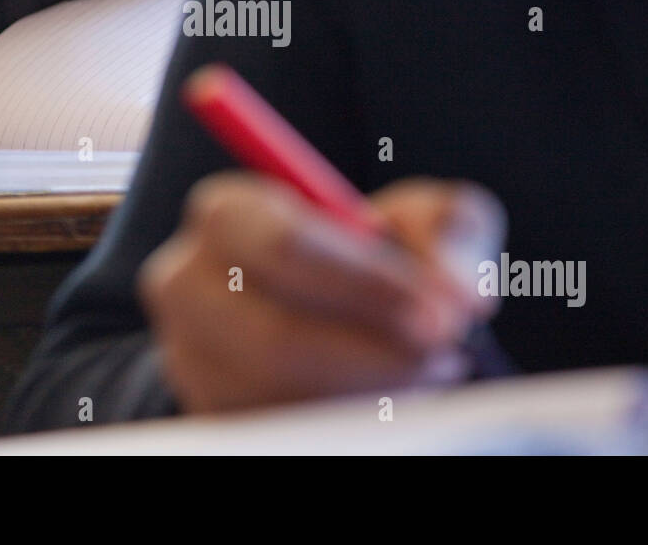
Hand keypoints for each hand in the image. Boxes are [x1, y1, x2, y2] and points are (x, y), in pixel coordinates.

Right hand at [138, 174, 505, 412]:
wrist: (330, 314)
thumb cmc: (374, 255)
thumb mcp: (419, 221)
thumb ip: (447, 230)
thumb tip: (460, 292)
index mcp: (227, 214)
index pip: (283, 245)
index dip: (365, 284)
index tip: (442, 311)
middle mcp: (187, 284)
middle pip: (273, 336)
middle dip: (374, 353)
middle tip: (446, 353)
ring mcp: (189, 357)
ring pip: (278, 397)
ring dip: (368, 393)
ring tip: (426, 370)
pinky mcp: (209, 413)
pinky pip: (279, 432)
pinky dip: (347, 424)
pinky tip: (387, 398)